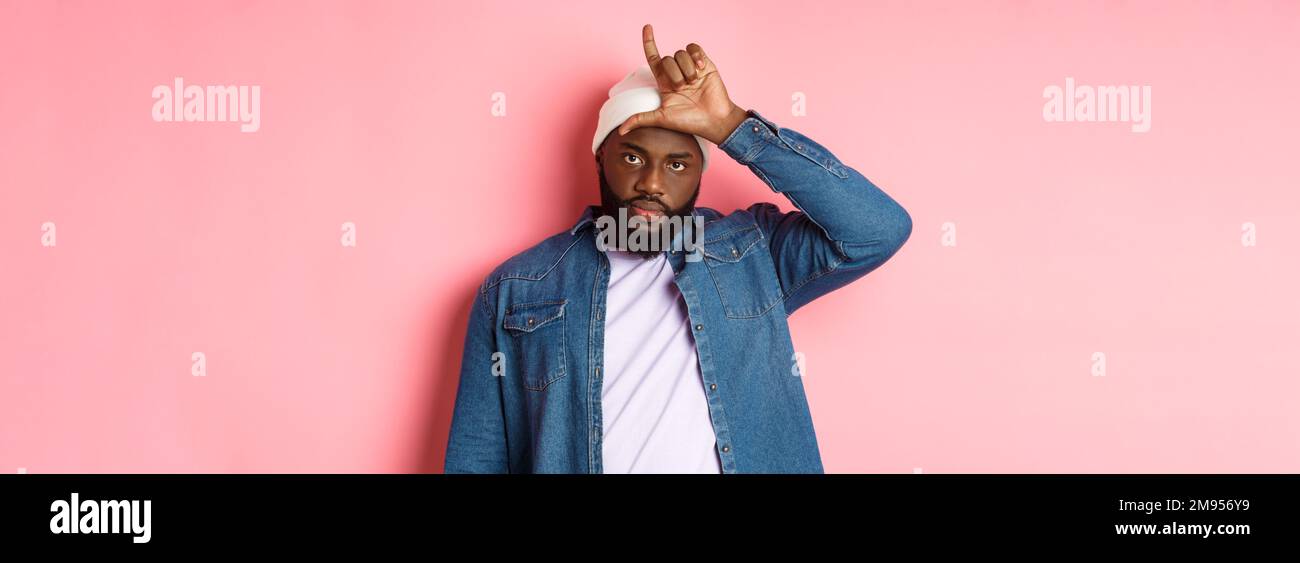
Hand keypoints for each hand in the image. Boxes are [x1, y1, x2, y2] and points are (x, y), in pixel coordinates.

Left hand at [617, 24, 748, 144]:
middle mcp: (677, 72)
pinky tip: (701, 68)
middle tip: (683, 88)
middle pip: (667, 58)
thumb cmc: (689, 122)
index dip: (649, 42)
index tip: (647, 27)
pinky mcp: (705, 64)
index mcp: (665, 82)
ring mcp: (691, 67)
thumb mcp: (662, 119)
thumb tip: (621, 132)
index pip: (653, 57)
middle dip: (674, 73)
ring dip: (686, 69)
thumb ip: (640, 119)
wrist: (714, 121)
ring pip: (680, 53)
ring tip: (694, 84)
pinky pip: (694, 49)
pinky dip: (696, 56)